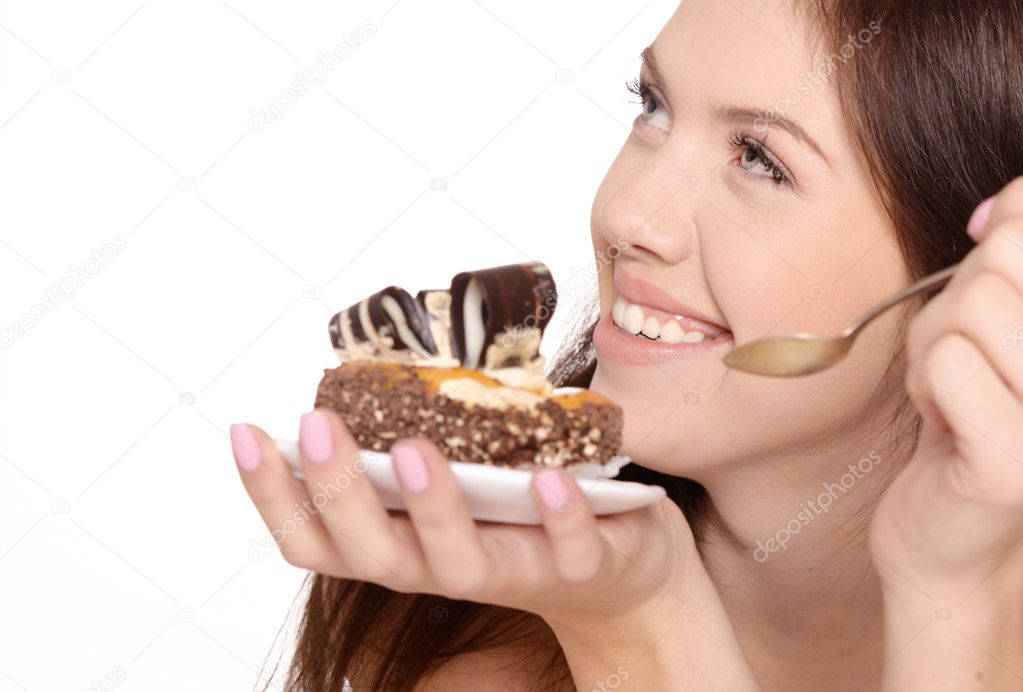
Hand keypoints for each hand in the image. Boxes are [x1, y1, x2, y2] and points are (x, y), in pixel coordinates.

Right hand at [229, 409, 758, 688]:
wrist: (615, 576)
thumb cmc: (513, 518)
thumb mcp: (447, 488)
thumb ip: (405, 456)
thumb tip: (357, 384)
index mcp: (402, 547)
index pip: (316, 540)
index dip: (271, 494)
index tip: (242, 430)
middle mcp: (441, 569)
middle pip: (373, 552)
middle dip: (340, 490)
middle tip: (314, 424)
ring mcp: (513, 573)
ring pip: (458, 562)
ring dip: (434, 507)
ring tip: (412, 450)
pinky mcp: (581, 566)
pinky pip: (567, 547)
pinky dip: (556, 515)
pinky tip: (545, 478)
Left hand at [870, 178, 1022, 596]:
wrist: (949, 540)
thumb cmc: (968, 424)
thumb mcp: (990, 334)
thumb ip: (1008, 265)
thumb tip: (1001, 203)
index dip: (1008, 227)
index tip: (983, 254)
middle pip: (1004, 261)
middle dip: (955, 302)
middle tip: (959, 361)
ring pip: (969, 304)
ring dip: (932, 348)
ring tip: (951, 397)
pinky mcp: (1016, 459)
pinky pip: (946, 361)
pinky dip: (924, 384)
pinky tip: (946, 427)